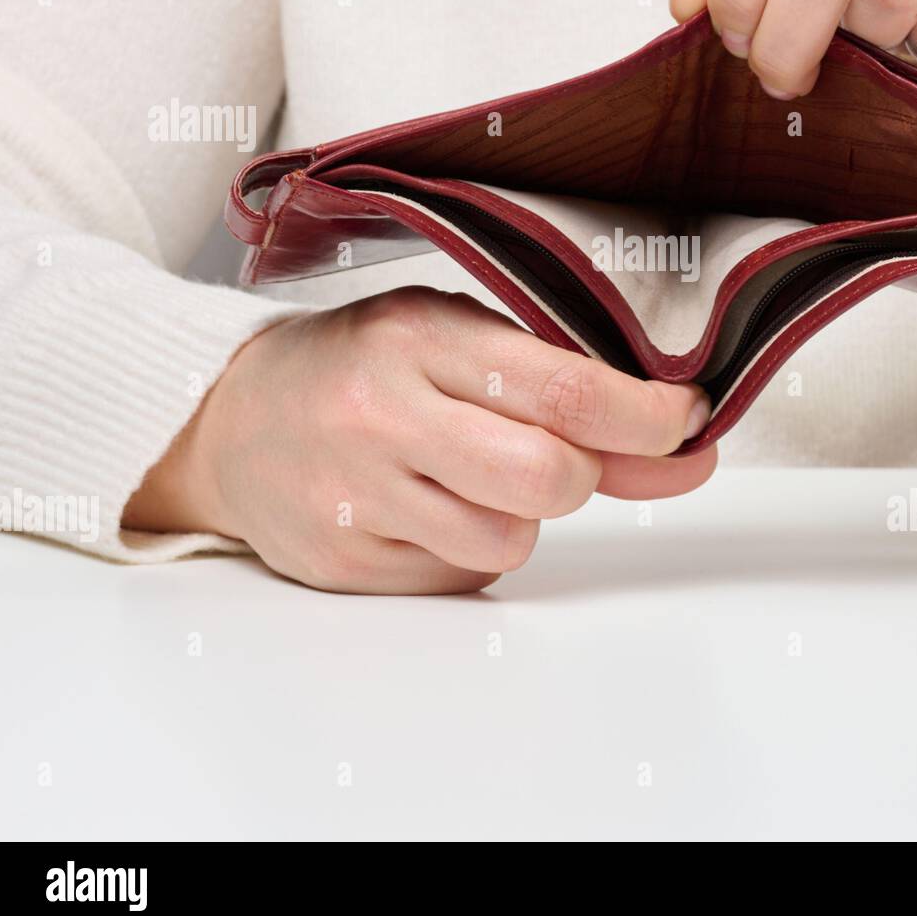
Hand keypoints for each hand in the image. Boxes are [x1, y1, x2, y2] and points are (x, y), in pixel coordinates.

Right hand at [124, 286, 714, 593]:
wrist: (232, 418)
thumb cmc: (364, 364)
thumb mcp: (457, 342)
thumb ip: (567, 395)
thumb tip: (679, 452)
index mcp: (420, 337)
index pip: (567, 390)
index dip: (648, 419)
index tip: (685, 424)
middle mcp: (383, 415)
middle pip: (549, 479)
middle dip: (582, 477)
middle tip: (560, 455)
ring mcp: (354, 497)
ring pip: (509, 541)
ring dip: (519, 515)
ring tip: (466, 473)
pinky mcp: (342, 564)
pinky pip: (459, 578)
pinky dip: (467, 548)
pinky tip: (425, 505)